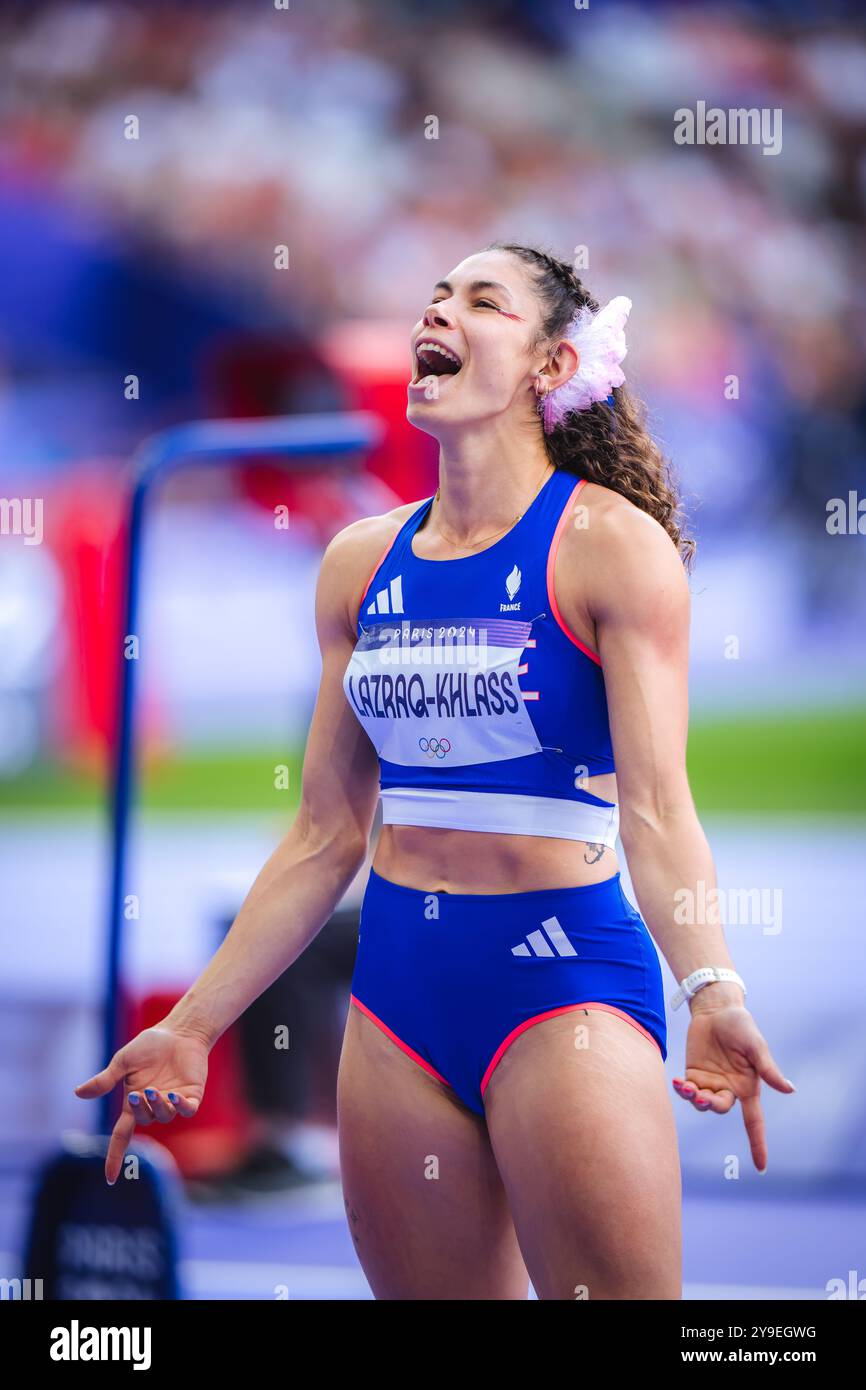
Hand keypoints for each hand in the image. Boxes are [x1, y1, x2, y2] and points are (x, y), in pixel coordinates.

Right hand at [73, 1023, 209, 1184]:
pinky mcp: (192, 1096)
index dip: (115, 1155)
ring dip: (159, 1106)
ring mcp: (173, 1102)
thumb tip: (78, 1093)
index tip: (110, 1178)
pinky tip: (175, 1096)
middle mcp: (153, 1106)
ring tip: (155, 1090)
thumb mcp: (122, 1063)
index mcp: (133, 1102)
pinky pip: (187, 1110)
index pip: (122, 1135)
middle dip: (140, 1109)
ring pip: (165, 1116)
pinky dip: (181, 1106)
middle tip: (139, 1093)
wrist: (179, 1032)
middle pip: (143, 1120)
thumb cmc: (150, 1046)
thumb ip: (105, 1080)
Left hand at [672, 1003, 794, 1171]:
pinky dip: (681, 1090)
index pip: (754, 1122)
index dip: (758, 1144)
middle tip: (701, 1094)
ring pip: (702, 1103)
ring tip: (686, 1086)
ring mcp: (710, 1082)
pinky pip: (687, 1090)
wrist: (716, 1009)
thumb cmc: (741, 1026)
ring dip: (694, 1099)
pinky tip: (677, 1082)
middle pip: (720, 1109)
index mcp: (748, 1087)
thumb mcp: (756, 1046)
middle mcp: (729, 1089)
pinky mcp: (694, 1073)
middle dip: (711, 1105)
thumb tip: (789, 1090)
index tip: (761, 1167)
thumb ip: (768, 1070)